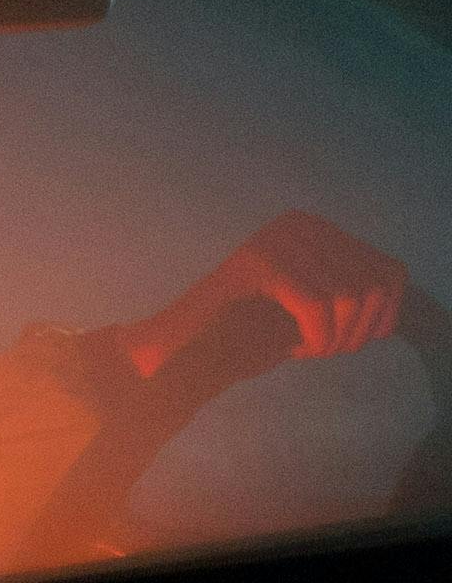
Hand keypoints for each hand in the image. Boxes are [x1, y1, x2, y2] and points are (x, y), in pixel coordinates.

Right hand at [121, 212, 410, 387]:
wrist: (186, 359)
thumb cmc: (249, 339)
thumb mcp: (315, 309)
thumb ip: (352, 291)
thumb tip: (396, 289)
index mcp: (312, 228)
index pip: (388, 271)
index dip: (382, 318)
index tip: (346, 341)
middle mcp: (296, 224)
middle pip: (372, 285)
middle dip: (356, 331)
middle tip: (322, 349)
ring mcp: (276, 239)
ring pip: (349, 296)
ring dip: (336, 338)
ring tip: (306, 347)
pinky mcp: (259, 263)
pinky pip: (318, 308)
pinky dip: (316, 338)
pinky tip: (294, 349)